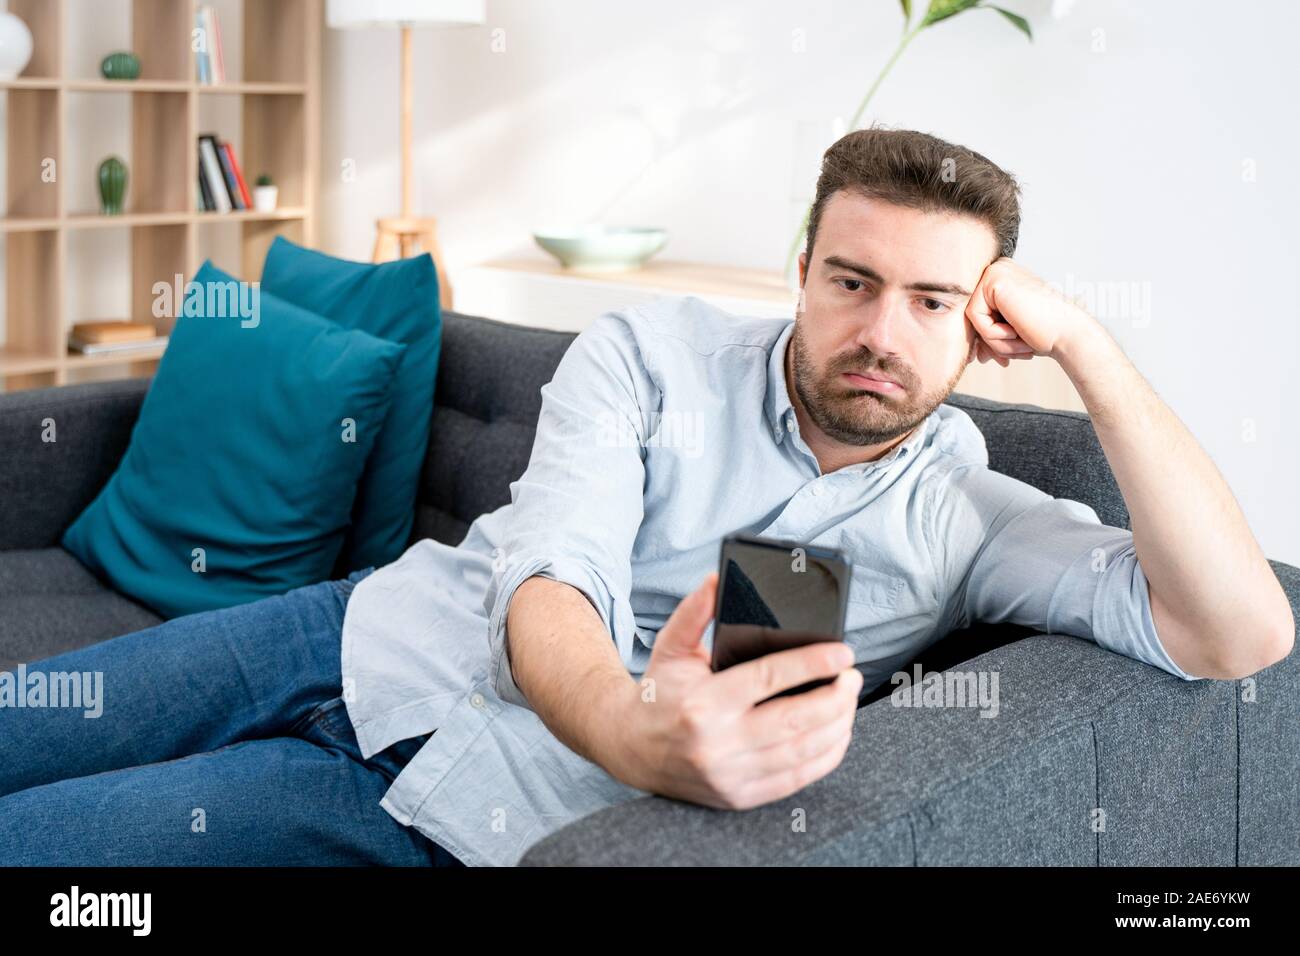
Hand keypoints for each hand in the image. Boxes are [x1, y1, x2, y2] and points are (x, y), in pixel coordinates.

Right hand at [613, 572, 863, 809]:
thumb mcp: (670, 646)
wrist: (630, 748)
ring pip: (803, 751)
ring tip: (848, 700)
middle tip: (853, 676)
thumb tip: (719, 579)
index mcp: (703, 703)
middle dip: (837, 696)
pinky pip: (797, 778)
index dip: (813, 663)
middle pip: (797, 719)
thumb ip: (696, 611)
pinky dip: (826, 756)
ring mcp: (730, 775)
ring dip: (838, 724)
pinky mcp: (740, 797)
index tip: (843, 653)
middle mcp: (718, 744)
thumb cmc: (658, 693)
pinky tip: (836, 733)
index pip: (770, 679)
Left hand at [965, 258, 1099, 365]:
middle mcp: (997, 270)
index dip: (986, 341)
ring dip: (993, 341)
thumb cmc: (1044, 334)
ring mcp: (995, 272)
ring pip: (972, 318)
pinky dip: (993, 334)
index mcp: (1001, 279)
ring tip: (1020, 344)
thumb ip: (989, 337)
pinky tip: (1017, 333)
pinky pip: (975, 317)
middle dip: (988, 342)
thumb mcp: (1009, 334)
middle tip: (1006, 359)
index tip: (1001, 359)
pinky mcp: (994, 280)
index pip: (976, 315)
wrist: (1069, 335)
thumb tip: (974, 354)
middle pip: (972, 315)